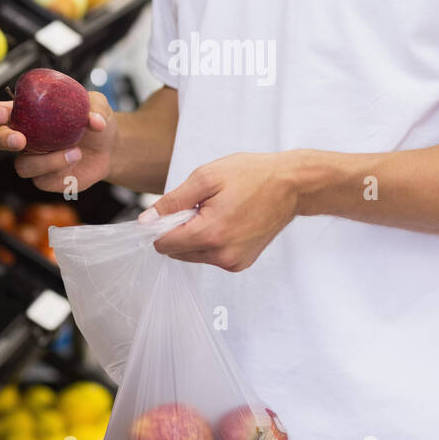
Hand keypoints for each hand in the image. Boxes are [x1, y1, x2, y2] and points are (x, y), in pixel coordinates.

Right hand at [0, 91, 117, 193]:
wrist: (109, 148)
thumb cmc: (94, 120)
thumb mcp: (97, 105)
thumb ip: (95, 107)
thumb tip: (95, 121)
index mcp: (27, 113)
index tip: (1, 114)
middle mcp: (25, 136)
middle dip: (4, 139)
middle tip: (20, 140)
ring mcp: (33, 159)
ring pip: (22, 165)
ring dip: (46, 160)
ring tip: (74, 151)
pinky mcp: (44, 178)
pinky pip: (42, 179)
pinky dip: (59, 169)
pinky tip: (75, 159)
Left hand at [145, 153, 297, 270]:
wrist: (291, 185)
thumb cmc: (252, 175)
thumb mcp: (207, 177)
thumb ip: (173, 201)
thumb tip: (147, 220)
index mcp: (211, 234)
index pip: (164, 244)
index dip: (161, 226)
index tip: (173, 209)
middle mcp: (222, 255)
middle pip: (177, 251)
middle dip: (181, 229)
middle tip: (201, 205)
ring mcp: (233, 262)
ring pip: (193, 255)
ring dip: (196, 235)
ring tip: (217, 211)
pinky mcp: (241, 263)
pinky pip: (211, 256)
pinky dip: (211, 241)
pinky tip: (228, 221)